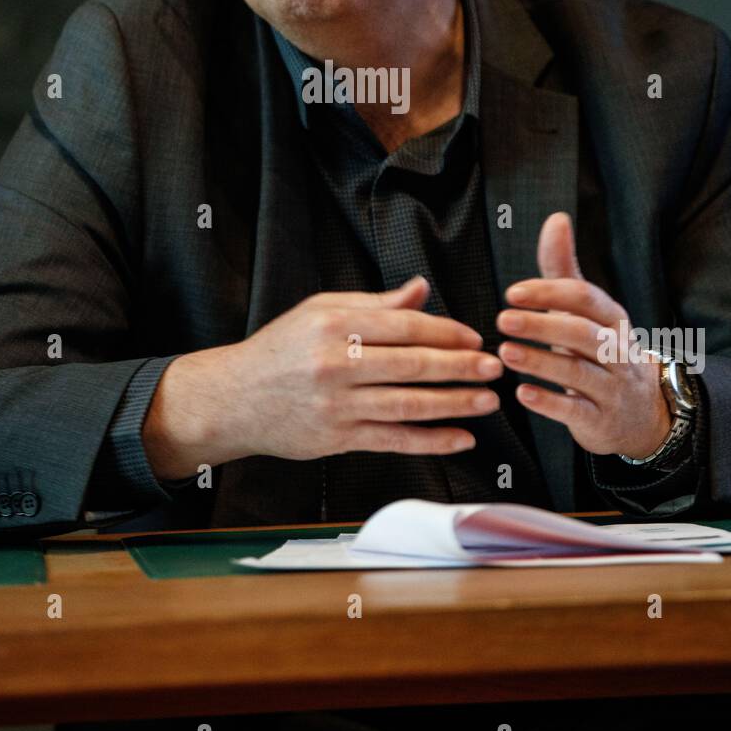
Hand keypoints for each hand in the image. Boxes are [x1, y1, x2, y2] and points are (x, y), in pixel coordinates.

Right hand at [144, 276, 502, 476]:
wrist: (234, 398)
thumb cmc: (280, 349)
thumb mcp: (319, 310)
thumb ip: (374, 304)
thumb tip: (421, 289)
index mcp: (334, 325)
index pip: (404, 326)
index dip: (445, 331)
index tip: (474, 337)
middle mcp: (334, 365)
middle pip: (412, 365)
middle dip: (460, 367)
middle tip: (495, 367)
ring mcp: (336, 406)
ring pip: (408, 405)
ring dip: (454, 405)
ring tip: (487, 401)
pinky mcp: (337, 439)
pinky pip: (393, 440)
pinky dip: (430, 441)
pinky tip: (460, 438)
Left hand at [496, 212, 671, 458]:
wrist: (640, 414)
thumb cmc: (599, 350)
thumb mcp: (585, 310)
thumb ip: (563, 268)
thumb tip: (556, 218)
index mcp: (612, 319)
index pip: (586, 299)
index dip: (549, 293)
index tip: (512, 293)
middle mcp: (618, 351)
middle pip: (584, 334)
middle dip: (543, 326)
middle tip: (503, 320)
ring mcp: (613, 388)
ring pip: (579, 372)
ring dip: (541, 362)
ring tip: (505, 353)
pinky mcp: (602, 421)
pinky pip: (577, 411)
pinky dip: (549, 403)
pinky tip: (522, 394)